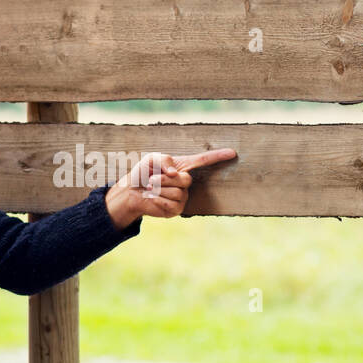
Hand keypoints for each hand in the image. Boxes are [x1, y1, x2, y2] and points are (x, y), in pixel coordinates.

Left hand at [104, 148, 237, 228]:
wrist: (130, 193)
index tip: (232, 152)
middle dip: (165, 179)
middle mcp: (185, 182)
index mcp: (182, 167)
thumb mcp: (151, 159)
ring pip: (177, 192)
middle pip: (186, 179)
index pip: (203, 160)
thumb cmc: (142, 174)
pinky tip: (152, 198)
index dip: (218, 156)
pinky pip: (172, 203)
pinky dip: (158, 199)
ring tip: (150, 188)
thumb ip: (164, 159)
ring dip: (159, 189)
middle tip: (151, 179)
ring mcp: (182, 197)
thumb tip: (176, 173)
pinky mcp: (176, 209)